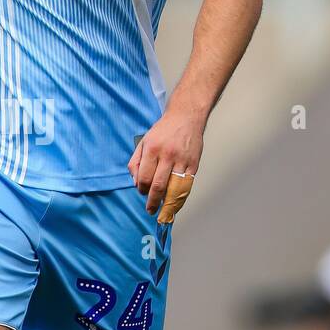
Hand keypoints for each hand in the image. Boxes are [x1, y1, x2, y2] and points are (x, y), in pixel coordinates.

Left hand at [128, 107, 202, 221]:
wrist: (186, 117)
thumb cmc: (163, 130)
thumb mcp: (144, 142)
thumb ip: (136, 162)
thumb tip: (135, 182)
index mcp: (153, 149)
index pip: (144, 177)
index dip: (142, 189)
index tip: (142, 192)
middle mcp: (168, 155)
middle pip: (159, 185)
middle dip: (153, 202)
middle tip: (150, 210)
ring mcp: (182, 160)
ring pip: (174, 188)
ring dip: (168, 203)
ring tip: (163, 212)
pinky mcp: (194, 164)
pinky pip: (187, 185)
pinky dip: (181, 197)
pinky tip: (176, 203)